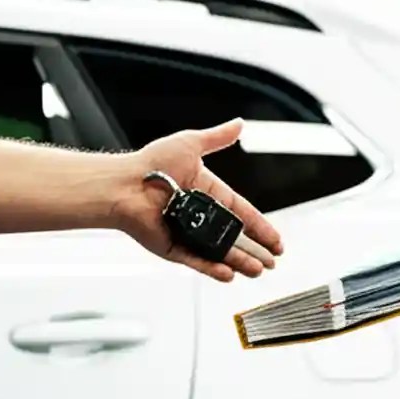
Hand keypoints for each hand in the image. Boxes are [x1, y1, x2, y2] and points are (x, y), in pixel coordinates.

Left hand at [115, 118, 283, 281]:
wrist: (123, 185)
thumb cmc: (150, 163)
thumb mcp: (190, 144)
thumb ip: (217, 138)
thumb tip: (238, 124)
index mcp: (208, 192)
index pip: (242, 213)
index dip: (261, 227)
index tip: (276, 240)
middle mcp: (200, 215)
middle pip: (235, 237)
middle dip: (256, 250)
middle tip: (272, 262)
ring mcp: (187, 234)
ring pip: (220, 252)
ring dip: (240, 262)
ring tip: (257, 270)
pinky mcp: (173, 248)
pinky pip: (197, 261)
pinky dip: (213, 269)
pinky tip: (230, 274)